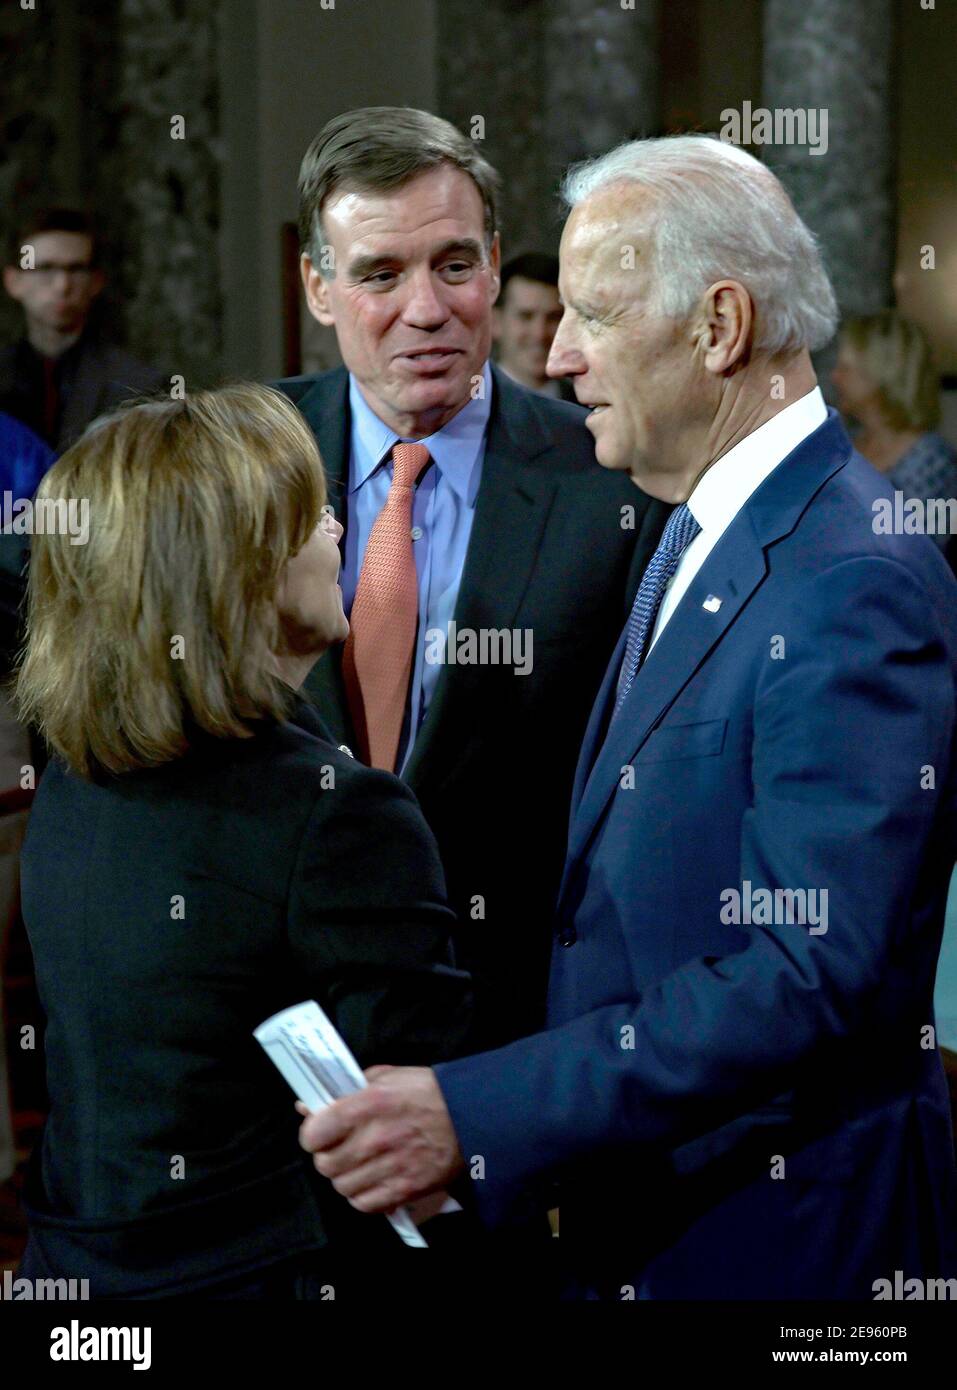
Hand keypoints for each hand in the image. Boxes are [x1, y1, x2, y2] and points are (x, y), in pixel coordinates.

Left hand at [297, 1065, 464, 1213]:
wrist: (471, 1116)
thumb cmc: (427, 1092)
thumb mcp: (388, 1077)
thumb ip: (347, 1089)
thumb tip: (308, 1106)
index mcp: (368, 1104)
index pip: (315, 1132)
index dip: (312, 1134)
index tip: (319, 1133)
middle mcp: (376, 1138)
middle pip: (325, 1164)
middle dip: (328, 1156)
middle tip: (340, 1149)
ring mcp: (391, 1167)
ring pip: (342, 1187)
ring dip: (346, 1177)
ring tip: (358, 1165)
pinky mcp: (405, 1189)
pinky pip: (364, 1204)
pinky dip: (363, 1196)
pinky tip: (372, 1180)